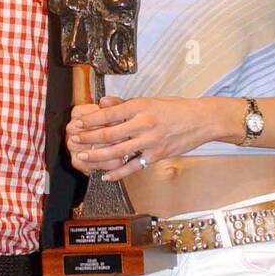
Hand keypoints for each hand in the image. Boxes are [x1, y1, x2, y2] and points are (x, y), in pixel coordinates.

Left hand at [66, 95, 214, 182]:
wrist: (200, 120)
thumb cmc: (174, 108)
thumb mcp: (149, 100)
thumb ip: (124, 103)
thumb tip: (102, 102)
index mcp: (140, 107)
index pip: (109, 114)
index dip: (90, 119)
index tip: (77, 122)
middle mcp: (144, 123)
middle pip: (109, 133)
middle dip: (88, 138)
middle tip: (74, 140)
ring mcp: (150, 142)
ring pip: (118, 151)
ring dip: (97, 155)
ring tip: (82, 157)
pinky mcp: (156, 156)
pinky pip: (133, 166)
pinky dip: (118, 173)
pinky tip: (105, 175)